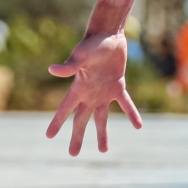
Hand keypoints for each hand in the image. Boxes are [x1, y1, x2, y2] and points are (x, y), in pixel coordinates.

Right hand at [46, 29, 144, 155]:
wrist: (109, 33)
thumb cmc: (93, 43)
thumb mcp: (81, 55)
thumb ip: (69, 66)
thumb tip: (52, 70)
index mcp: (78, 88)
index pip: (65, 109)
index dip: (57, 122)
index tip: (48, 136)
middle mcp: (89, 93)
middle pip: (81, 119)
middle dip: (77, 137)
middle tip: (72, 154)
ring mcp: (104, 91)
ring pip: (102, 117)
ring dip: (102, 133)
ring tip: (103, 150)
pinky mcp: (118, 85)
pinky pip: (125, 103)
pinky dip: (132, 114)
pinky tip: (138, 126)